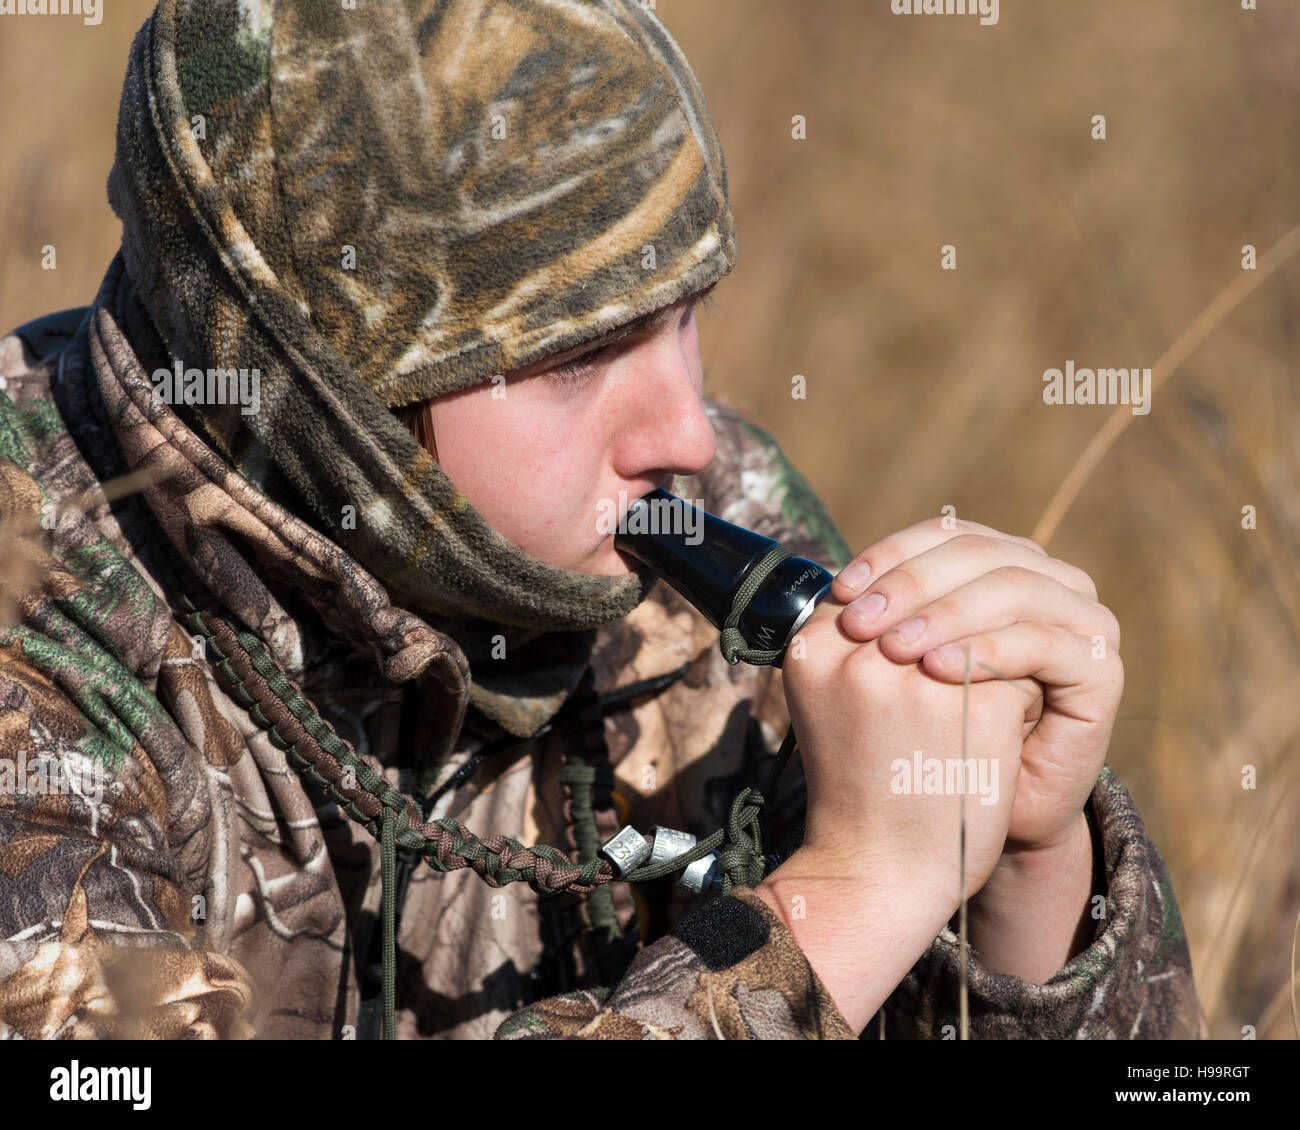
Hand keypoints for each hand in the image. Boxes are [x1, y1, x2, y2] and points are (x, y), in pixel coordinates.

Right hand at [780, 596, 1030, 908]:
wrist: (881, 871)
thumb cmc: (858, 783)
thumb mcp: (831, 697)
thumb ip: (853, 638)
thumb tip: (907, 573)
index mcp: (813, 646)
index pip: (873, 582)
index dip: (901, 608)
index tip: (902, 657)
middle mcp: (861, 652)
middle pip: (930, 595)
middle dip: (946, 629)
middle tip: (938, 689)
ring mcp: (921, 674)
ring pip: (981, 621)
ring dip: (983, 657)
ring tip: (962, 716)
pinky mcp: (980, 701)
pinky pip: (1018, 663)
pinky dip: (1015, 696)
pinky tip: (993, 739)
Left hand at [829, 516, 1121, 856]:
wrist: (963, 823)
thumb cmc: (916, 740)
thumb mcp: (886, 667)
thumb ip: (877, 615)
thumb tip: (829, 578)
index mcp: (997, 567)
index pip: (944, 535)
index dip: (891, 554)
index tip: (841, 589)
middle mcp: (1047, 581)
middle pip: (977, 553)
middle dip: (910, 583)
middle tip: (859, 621)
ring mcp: (1080, 620)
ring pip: (1011, 588)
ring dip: (945, 613)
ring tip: (893, 650)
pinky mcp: (1099, 668)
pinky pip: (1042, 642)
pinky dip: (987, 651)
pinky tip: (939, 672)